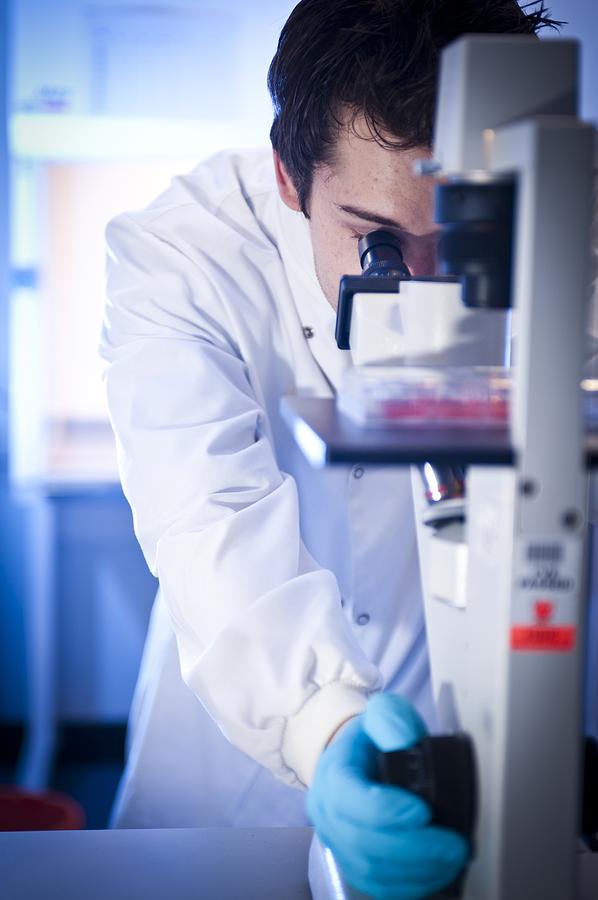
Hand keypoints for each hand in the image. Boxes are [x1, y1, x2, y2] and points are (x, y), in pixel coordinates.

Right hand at [306, 693, 469, 898]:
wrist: (356, 759)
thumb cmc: (372, 739)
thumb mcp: (381, 713)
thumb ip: (390, 717)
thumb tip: (404, 738)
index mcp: (333, 774)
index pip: (349, 799)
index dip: (385, 810)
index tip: (424, 810)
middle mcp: (327, 812)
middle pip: (362, 842)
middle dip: (414, 848)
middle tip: (454, 844)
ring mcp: (336, 842)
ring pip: (370, 870)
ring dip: (416, 871)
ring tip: (452, 858)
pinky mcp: (351, 863)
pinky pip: (376, 886)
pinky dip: (409, 885)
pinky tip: (437, 872)